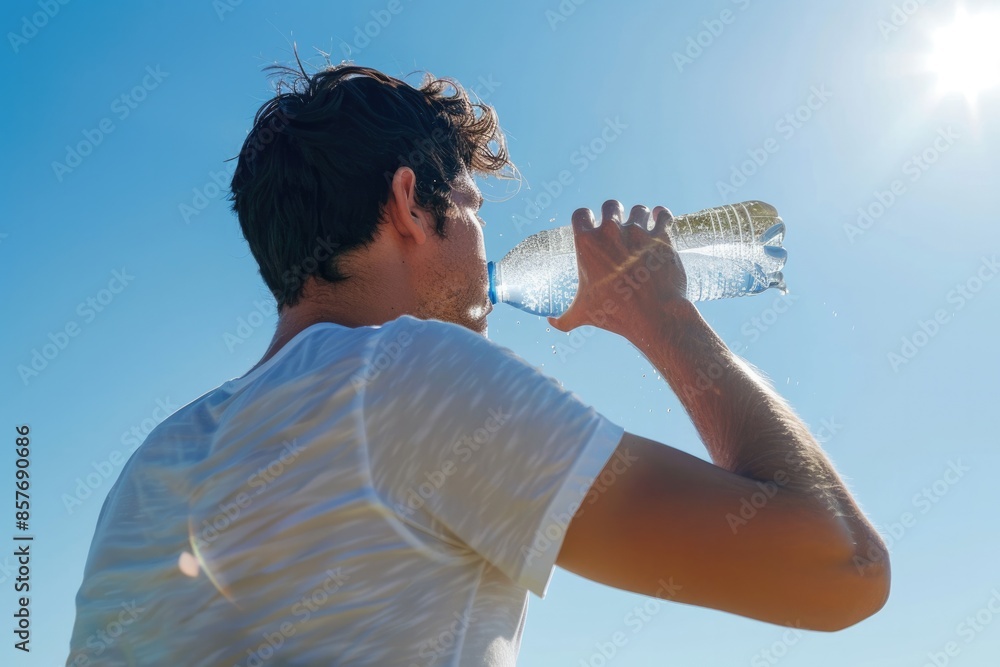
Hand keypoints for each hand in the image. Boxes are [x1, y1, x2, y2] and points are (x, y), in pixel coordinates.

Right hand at [547, 200, 687, 339]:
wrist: (653, 315)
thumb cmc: (614, 313)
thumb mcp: (583, 314)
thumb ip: (564, 319)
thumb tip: (550, 321)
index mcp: (588, 243)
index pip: (580, 213)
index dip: (585, 218)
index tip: (591, 226)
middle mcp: (611, 231)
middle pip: (611, 205)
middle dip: (614, 214)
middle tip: (618, 228)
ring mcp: (638, 232)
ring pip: (639, 209)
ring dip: (639, 217)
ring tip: (641, 229)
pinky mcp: (661, 237)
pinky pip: (663, 215)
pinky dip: (662, 216)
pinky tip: (660, 220)